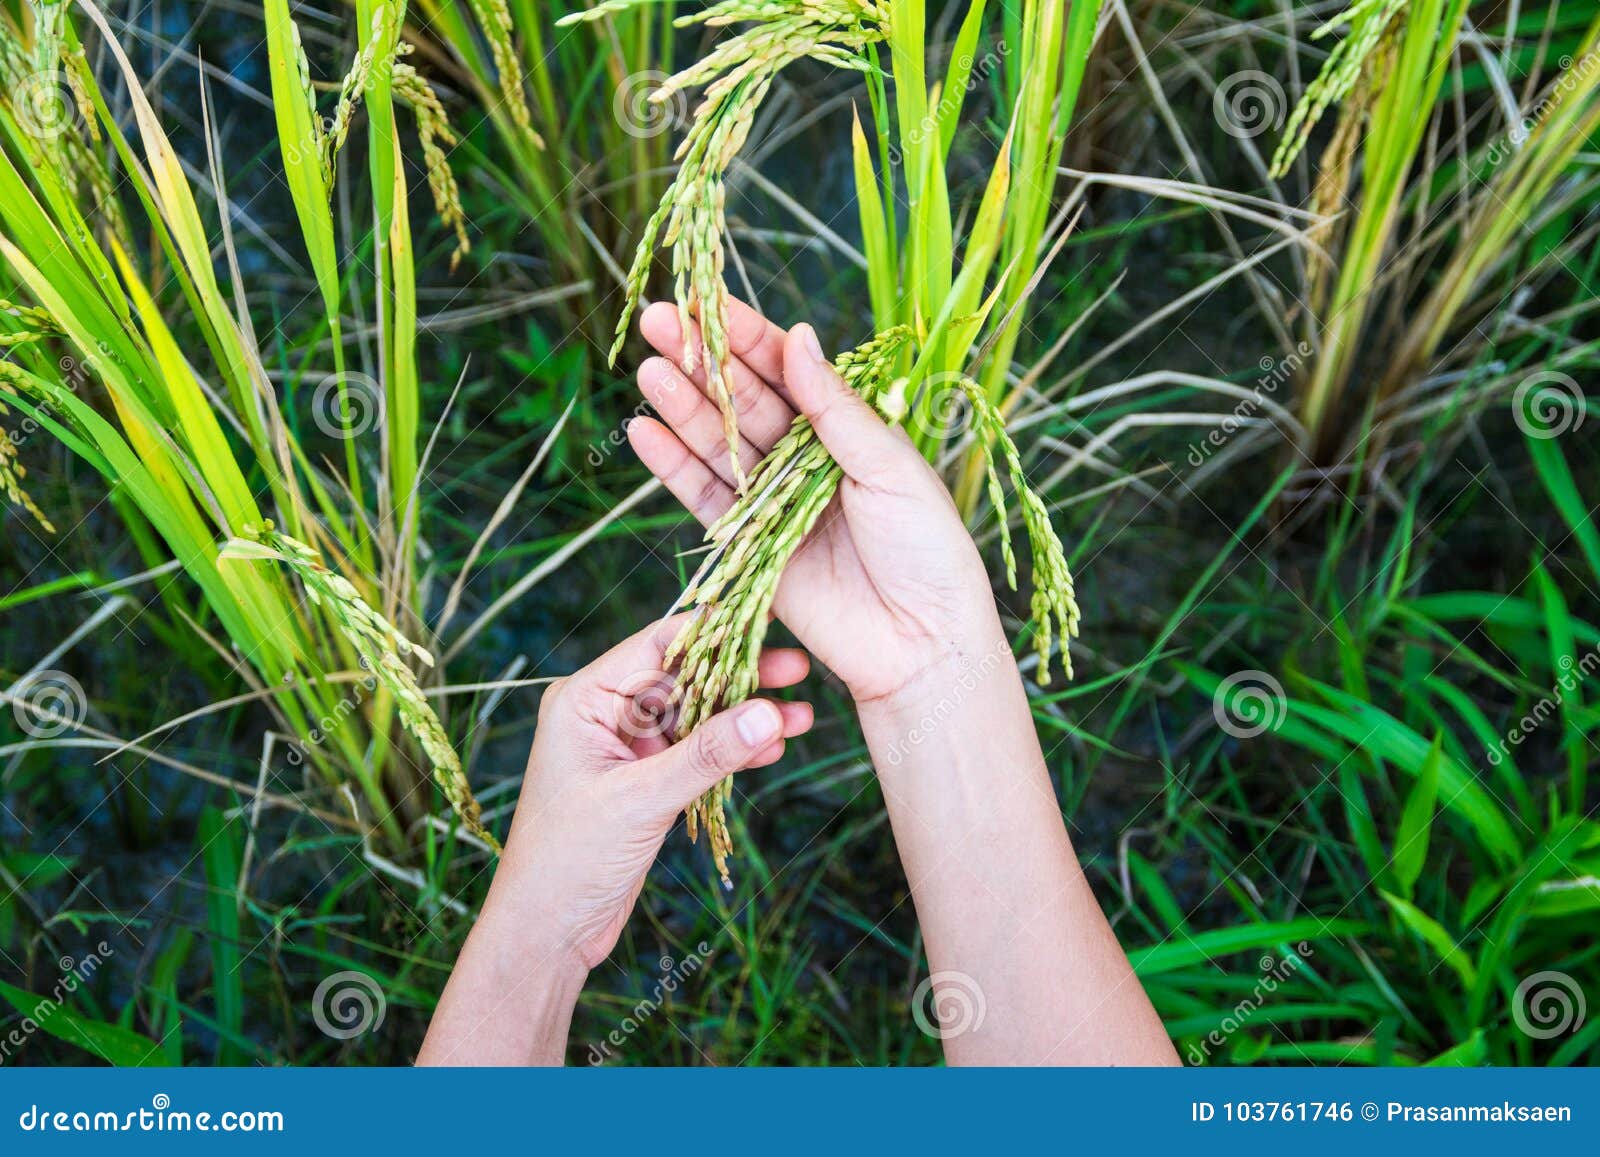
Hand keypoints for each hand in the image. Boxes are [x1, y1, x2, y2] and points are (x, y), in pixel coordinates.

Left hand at [489, 615, 812, 969]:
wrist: (546, 932)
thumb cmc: (567, 861)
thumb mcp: (641, 801)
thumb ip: (707, 755)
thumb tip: (768, 715)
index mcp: (584, 700)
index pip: (656, 646)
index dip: (712, 632)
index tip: (764, 622)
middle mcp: (604, 715)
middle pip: (684, 679)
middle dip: (740, 677)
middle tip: (797, 670)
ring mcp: (627, 749)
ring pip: (697, 717)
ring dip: (744, 718)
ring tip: (802, 716)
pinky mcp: (645, 782)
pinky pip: (696, 753)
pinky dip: (732, 752)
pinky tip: (773, 749)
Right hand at [627, 301, 1005, 704]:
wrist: (923, 644)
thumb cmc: (928, 551)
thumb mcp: (890, 469)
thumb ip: (835, 410)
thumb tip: (797, 337)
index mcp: (847, 429)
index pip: (788, 370)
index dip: (746, 335)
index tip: (706, 298)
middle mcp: (806, 459)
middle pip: (744, 400)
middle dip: (702, 359)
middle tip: (657, 319)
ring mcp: (775, 502)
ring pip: (719, 444)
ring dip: (683, 406)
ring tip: (647, 368)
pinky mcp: (750, 547)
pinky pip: (705, 498)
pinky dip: (673, 466)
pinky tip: (644, 430)